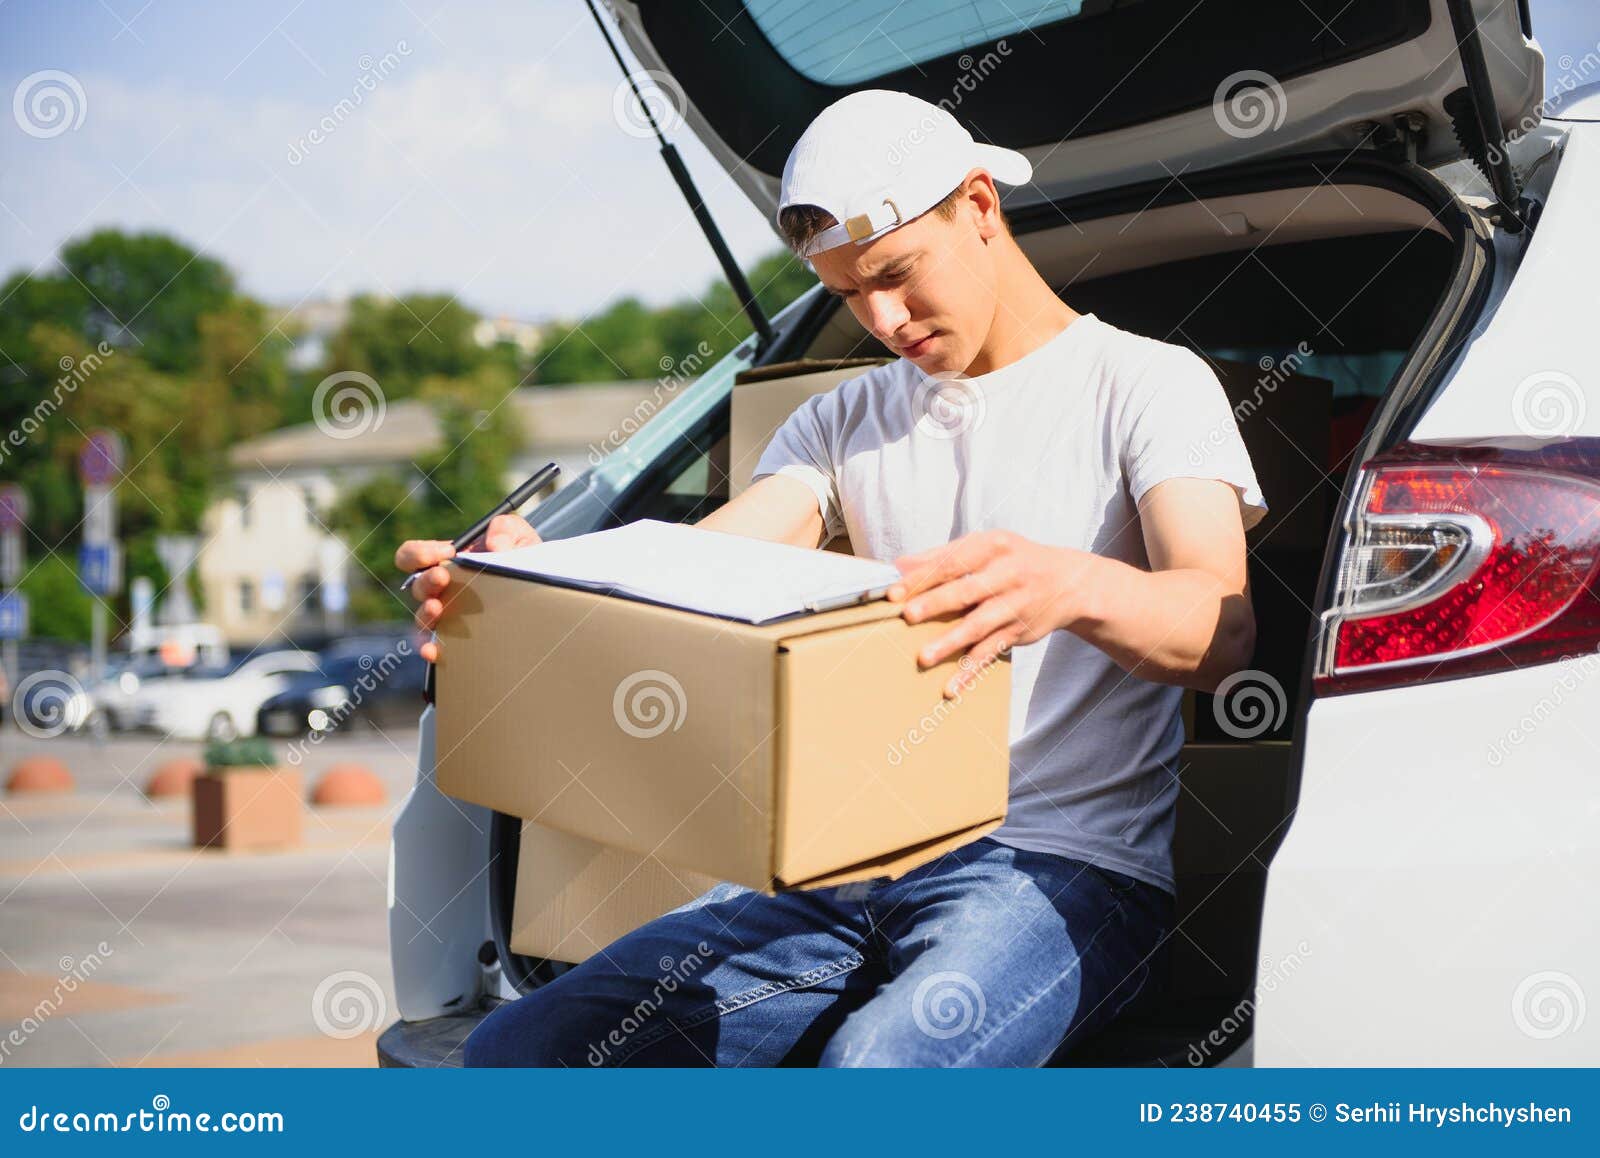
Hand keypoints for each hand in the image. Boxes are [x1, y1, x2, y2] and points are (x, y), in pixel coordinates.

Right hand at [396, 514, 540, 660]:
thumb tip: (495, 546)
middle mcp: (442, 589)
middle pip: (418, 587)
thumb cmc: (523, 557)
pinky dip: (429, 648)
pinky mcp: (458, 640)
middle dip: (427, 580)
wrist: (542, 586)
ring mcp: (448, 615)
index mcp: (447, 561)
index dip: (419, 552)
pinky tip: (433, 650)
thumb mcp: (518, 534)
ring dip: (426, 612)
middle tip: (443, 577)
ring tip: (437, 608)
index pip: (413, 556)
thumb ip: (505, 528)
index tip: (446, 552)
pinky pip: (435, 646)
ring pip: (423, 617)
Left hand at [888, 530, 1085, 697]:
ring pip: (979, 626)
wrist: (1069, 582)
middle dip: (936, 603)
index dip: (923, 576)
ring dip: (951, 642)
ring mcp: (1015, 606)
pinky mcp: (1018, 632)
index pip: (953, 562)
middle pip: (967, 591)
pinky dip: (971, 671)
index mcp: (993, 547)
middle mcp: (1007, 575)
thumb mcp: (985, 546)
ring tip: (924, 657)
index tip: (894, 590)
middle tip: (908, 615)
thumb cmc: (1013, 560)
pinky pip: (991, 653)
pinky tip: (951, 687)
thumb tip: (898, 565)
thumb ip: (942, 554)